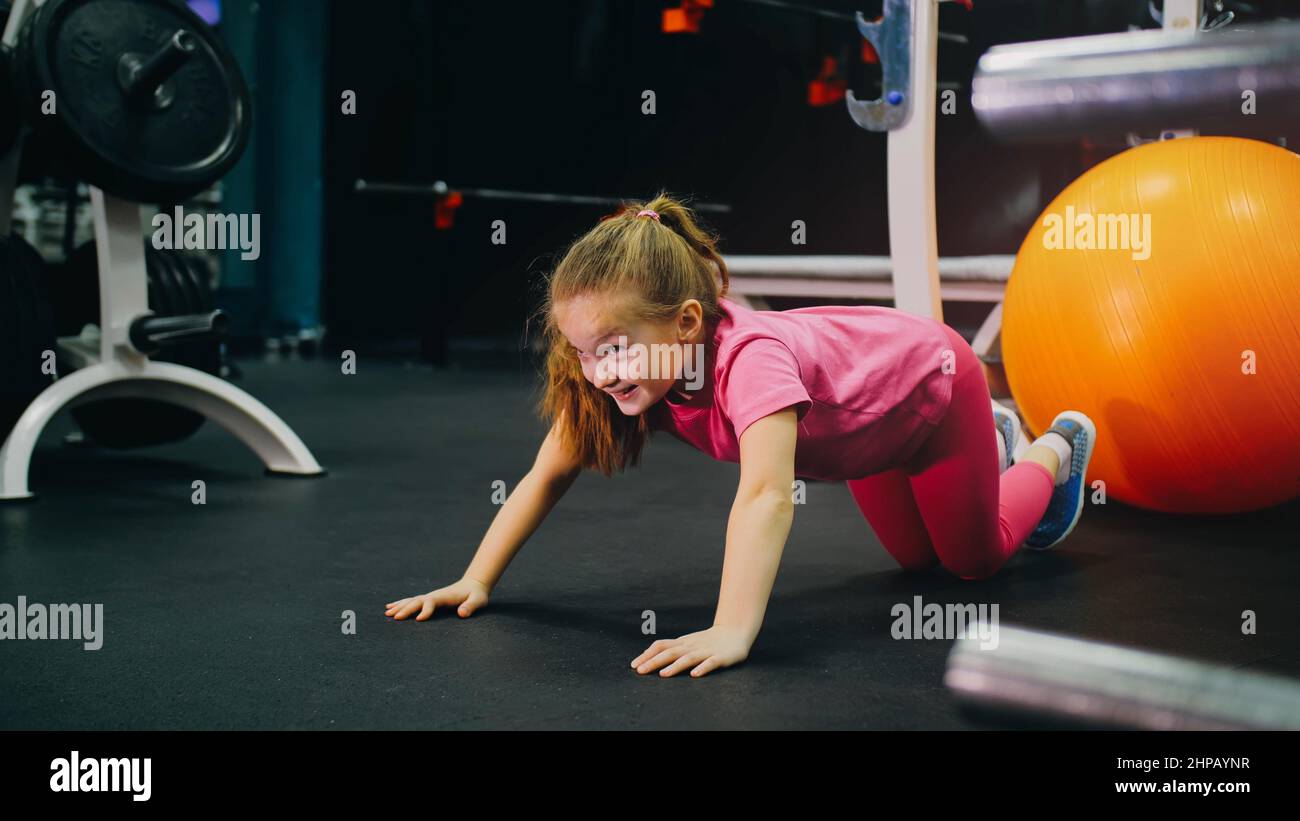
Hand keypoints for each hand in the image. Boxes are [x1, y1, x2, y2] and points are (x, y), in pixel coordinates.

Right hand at [385, 577, 489, 620]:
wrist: (474, 584)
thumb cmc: (476, 594)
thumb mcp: (478, 600)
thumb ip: (470, 606)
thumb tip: (462, 613)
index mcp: (445, 596)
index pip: (432, 602)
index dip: (426, 610)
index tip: (419, 620)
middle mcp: (435, 595)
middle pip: (417, 601)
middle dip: (406, 609)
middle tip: (395, 618)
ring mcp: (431, 596)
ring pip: (412, 601)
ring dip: (400, 606)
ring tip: (387, 613)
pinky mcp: (429, 599)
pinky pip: (412, 601)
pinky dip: (401, 604)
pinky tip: (390, 608)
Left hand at [630, 625, 752, 677]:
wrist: (735, 631)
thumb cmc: (707, 640)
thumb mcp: (686, 643)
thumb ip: (670, 648)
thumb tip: (647, 655)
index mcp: (682, 643)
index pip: (661, 646)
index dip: (647, 655)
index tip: (634, 665)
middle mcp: (691, 646)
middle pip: (670, 653)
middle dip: (654, 661)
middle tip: (640, 671)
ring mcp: (705, 651)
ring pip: (688, 658)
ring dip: (675, 666)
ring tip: (664, 674)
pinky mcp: (720, 657)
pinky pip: (710, 663)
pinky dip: (702, 668)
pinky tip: (695, 675)